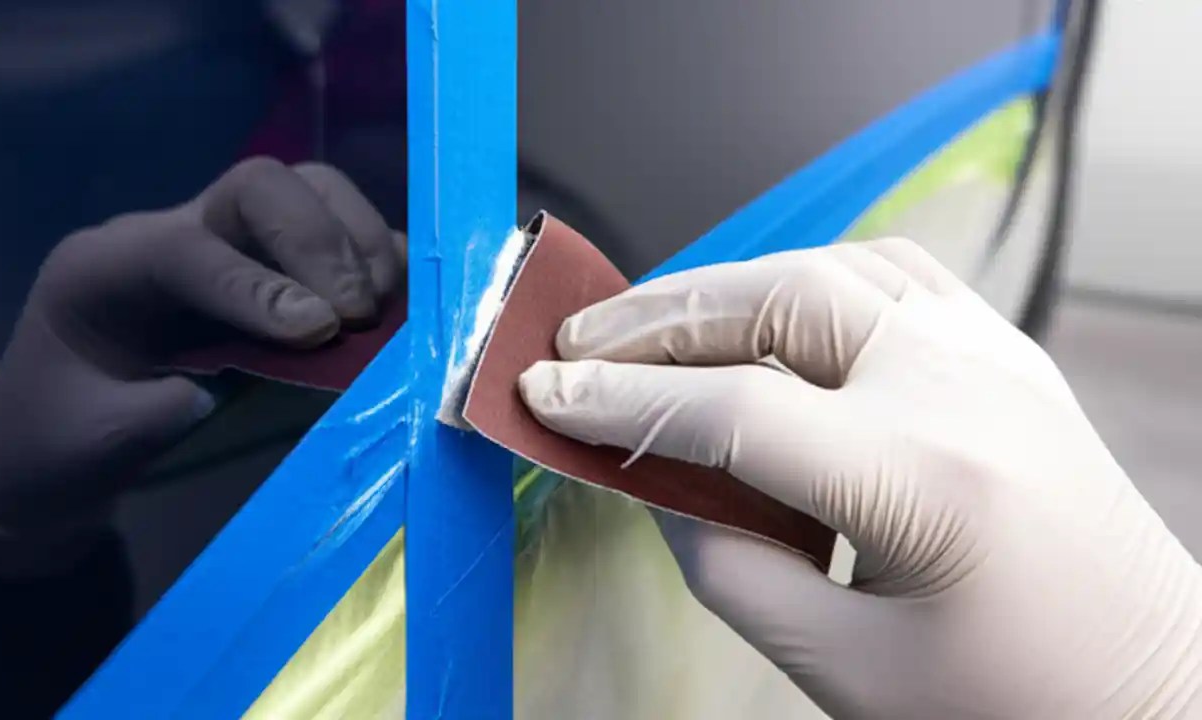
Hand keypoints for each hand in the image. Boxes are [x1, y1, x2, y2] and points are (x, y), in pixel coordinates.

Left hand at [0, 158, 402, 576]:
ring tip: (377, 313)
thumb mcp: (90, 442)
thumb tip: (249, 383)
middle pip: (260, 185)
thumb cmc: (59, 441)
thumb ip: (162, 410)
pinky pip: (340, 233)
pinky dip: (378, 259)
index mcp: (104, 267)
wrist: (56, 441)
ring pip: (310, 191)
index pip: (188, 246)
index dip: (257, 285)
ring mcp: (228, 243)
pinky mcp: (274, 267)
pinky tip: (397, 308)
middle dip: (319, 243)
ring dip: (358, 242)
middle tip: (355, 317)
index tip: (320, 332)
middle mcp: (172, 232)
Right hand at [519, 238, 1201, 718]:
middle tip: (578, 343)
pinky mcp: (1006, 355)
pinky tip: (763, 308)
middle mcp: (964, 388)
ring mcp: (995, 357)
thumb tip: (657, 485)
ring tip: (651, 322)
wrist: (1153, 689)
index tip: (548, 398)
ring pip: (831, 269)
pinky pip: (895, 273)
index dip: (621, 403)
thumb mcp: (846, 669)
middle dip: (657, 317)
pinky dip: (810, 277)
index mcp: (924, 476)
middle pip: (777, 302)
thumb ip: (730, 569)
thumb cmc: (1020, 703)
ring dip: (727, 286)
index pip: (730, 411)